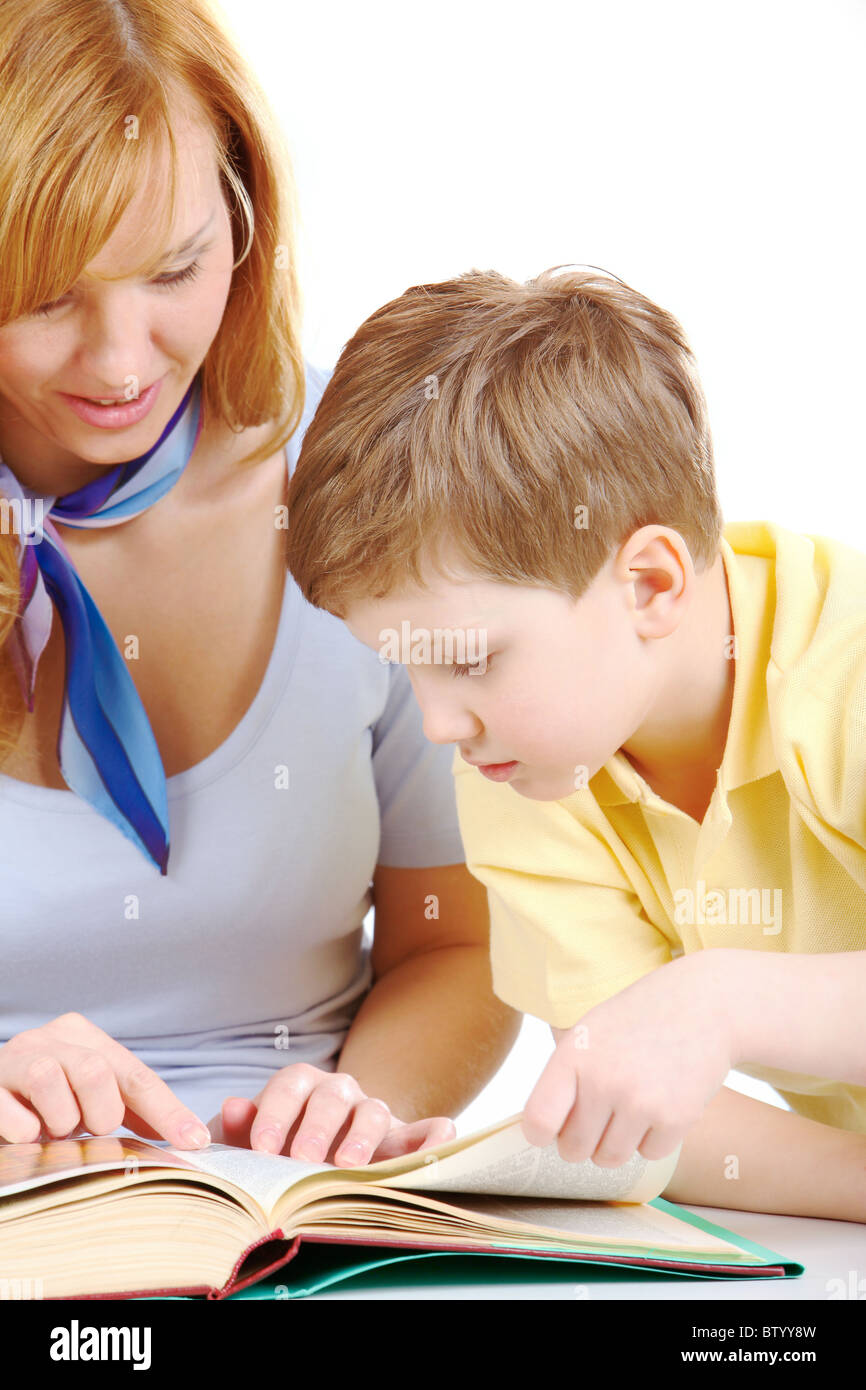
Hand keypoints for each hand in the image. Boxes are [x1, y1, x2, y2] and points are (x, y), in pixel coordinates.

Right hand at [0, 1012, 210, 1148]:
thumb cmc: (44, 1103)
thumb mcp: (89, 1097)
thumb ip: (133, 1108)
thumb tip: (189, 1135)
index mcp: (82, 1034)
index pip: (135, 1075)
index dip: (167, 1112)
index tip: (193, 1142)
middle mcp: (48, 1037)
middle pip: (95, 1072)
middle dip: (98, 1115)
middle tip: (86, 1131)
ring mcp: (13, 1058)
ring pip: (51, 1080)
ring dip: (59, 1122)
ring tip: (53, 1130)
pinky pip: (16, 1116)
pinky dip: (28, 1133)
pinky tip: (28, 1135)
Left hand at [206, 1063, 456, 1165]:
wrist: (314, 1162)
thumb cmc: (275, 1150)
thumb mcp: (251, 1142)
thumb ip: (240, 1129)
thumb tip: (232, 1107)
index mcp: (300, 1085)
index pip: (289, 1086)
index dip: (275, 1113)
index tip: (262, 1148)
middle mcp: (339, 1092)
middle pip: (332, 1096)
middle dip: (316, 1128)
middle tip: (301, 1162)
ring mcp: (373, 1113)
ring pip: (374, 1111)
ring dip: (363, 1136)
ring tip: (348, 1167)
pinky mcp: (402, 1140)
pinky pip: (424, 1131)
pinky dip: (434, 1136)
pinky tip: (442, 1143)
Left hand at [522, 951, 734, 1165]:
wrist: (703, 1004)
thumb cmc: (639, 1018)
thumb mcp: (590, 1031)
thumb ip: (565, 1077)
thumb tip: (544, 1131)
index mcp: (574, 1056)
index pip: (538, 1121)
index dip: (540, 1133)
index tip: (549, 1131)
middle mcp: (604, 1082)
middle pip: (573, 1150)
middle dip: (581, 1141)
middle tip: (596, 1118)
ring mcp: (641, 1103)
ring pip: (609, 1159)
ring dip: (615, 1143)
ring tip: (628, 1107)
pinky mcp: (676, 1119)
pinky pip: (649, 1154)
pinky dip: (652, 1138)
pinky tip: (659, 1103)